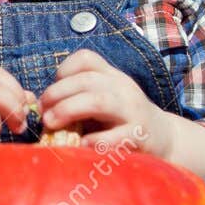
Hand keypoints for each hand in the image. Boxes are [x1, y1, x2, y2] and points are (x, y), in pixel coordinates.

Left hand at [38, 49, 173, 155]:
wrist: (165, 139)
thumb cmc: (122, 121)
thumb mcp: (104, 102)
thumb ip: (78, 100)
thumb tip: (40, 109)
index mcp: (112, 77)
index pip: (86, 59)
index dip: (63, 71)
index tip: (51, 93)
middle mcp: (123, 88)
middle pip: (87, 80)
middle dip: (58, 94)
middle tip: (43, 114)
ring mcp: (132, 111)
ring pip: (98, 101)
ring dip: (69, 110)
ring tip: (51, 123)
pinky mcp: (139, 136)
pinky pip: (117, 136)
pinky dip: (96, 140)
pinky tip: (82, 144)